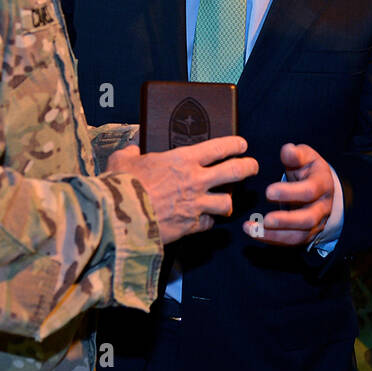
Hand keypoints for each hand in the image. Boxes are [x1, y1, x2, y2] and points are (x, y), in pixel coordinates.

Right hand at [106, 136, 256, 244]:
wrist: (119, 216)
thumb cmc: (121, 184)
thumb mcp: (123, 160)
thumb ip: (131, 153)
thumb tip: (132, 150)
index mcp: (183, 159)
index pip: (219, 147)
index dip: (235, 144)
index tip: (242, 144)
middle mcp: (196, 180)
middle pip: (234, 171)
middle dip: (248, 167)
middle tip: (253, 166)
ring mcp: (196, 205)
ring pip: (227, 202)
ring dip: (229, 202)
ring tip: (228, 201)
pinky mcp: (190, 226)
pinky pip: (209, 223)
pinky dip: (208, 221)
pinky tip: (203, 219)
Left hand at [248, 143, 333, 246]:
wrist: (320, 186)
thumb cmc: (308, 169)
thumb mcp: (305, 156)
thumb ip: (295, 154)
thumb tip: (287, 150)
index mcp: (322, 184)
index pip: (310, 191)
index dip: (290, 193)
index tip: (268, 191)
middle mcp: (322, 207)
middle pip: (308, 219)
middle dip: (285, 221)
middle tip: (265, 220)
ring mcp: (316, 223)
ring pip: (298, 235)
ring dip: (274, 235)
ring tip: (251, 230)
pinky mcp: (306, 234)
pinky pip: (290, 241)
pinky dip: (272, 239)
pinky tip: (254, 234)